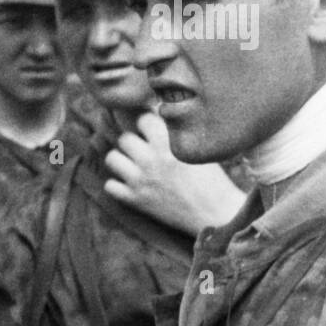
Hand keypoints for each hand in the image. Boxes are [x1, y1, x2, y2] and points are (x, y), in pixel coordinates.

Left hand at [104, 111, 245, 233]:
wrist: (216, 213)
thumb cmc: (212, 179)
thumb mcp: (196, 149)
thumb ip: (175, 133)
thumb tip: (158, 112)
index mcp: (168, 144)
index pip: (142, 119)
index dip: (147, 124)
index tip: (153, 131)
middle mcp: (150, 160)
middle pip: (123, 138)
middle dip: (133, 142)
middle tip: (144, 150)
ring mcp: (140, 180)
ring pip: (111, 158)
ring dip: (121, 160)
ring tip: (134, 165)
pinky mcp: (136, 200)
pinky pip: (109, 185)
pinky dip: (117, 184)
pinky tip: (131, 184)